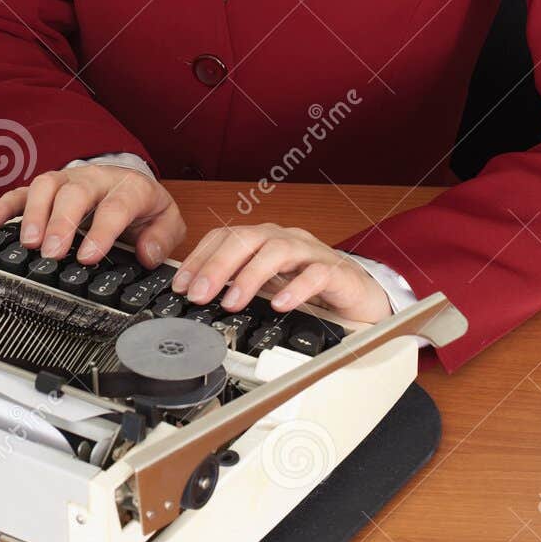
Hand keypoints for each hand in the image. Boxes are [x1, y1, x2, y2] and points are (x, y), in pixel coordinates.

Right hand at [0, 164, 186, 269]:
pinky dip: (6, 204)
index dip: (101, 230)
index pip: (115, 206)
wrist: (130, 184)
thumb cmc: (144, 208)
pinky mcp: (49, 188)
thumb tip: (147, 254)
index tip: (88, 256)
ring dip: (34, 213)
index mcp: (129, 187)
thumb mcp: (167, 221)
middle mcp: (96, 179)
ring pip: (47, 185)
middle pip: (76, 192)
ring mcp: (69, 180)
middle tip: (53, 252)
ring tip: (28, 242)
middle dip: (62, 222)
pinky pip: (23, 190)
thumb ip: (162, 237)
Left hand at [171, 222, 393, 323]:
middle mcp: (286, 240)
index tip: (180, 285)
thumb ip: (238, 285)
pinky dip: (296, 288)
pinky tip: (280, 305)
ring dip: (249, 276)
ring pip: (277, 251)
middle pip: (247, 239)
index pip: (225, 236)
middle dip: (217, 266)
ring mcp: (312, 253)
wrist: (360, 296)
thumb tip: (197, 296)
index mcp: (265, 240)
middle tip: (198, 294)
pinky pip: (316, 274)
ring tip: (232, 302)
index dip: (199, 258)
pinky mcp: (337, 272)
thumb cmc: (311, 288)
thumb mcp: (267, 286)